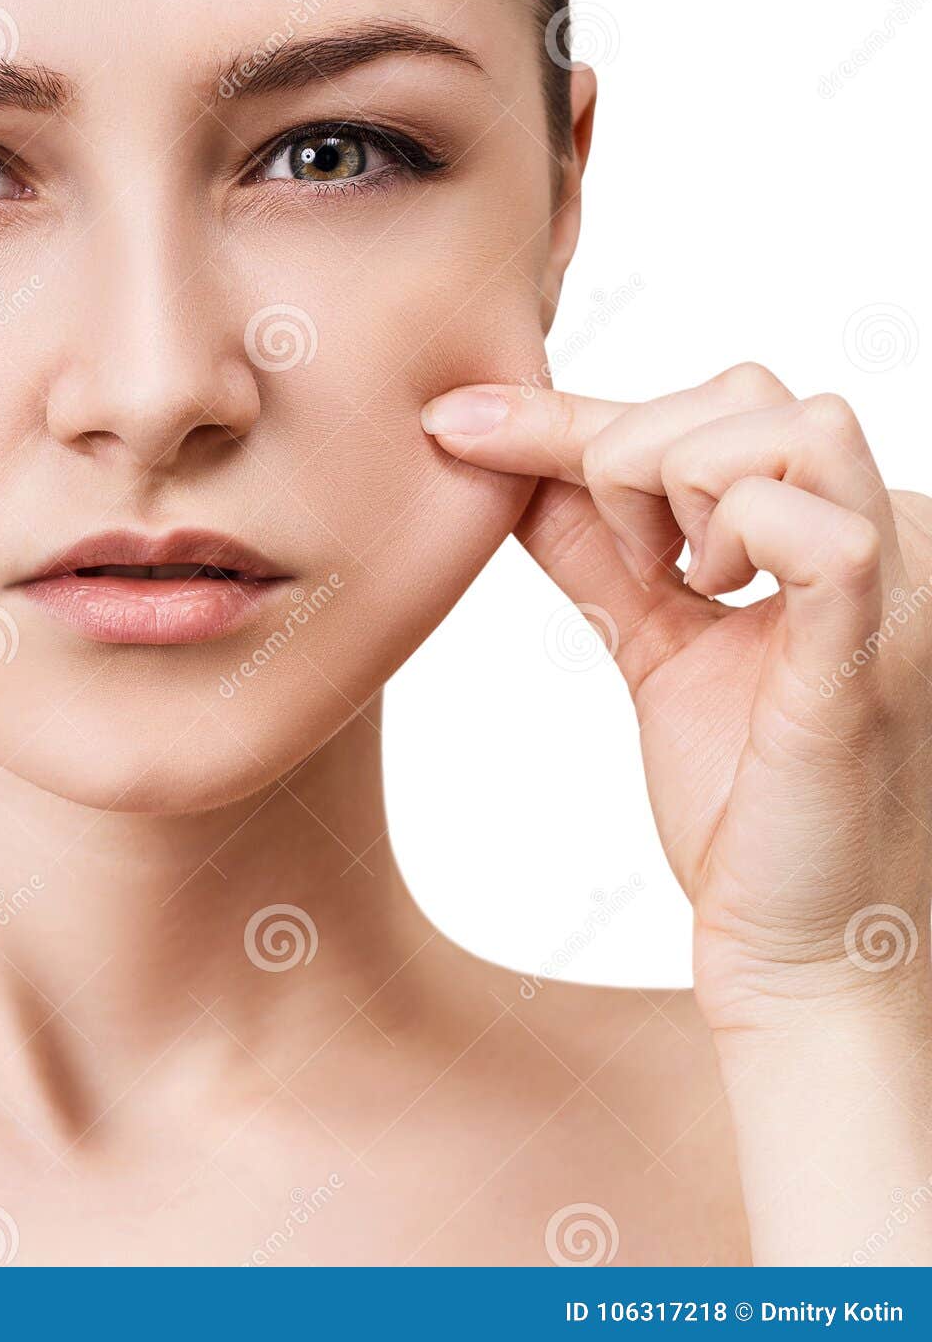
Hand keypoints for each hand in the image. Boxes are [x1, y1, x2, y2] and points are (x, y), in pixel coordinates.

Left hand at [421, 363, 931, 1039]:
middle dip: (631, 455)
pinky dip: (737, 535)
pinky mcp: (877, 653)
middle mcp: (891, 533)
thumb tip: (506, 464)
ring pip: (789, 427)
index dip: (568, 415)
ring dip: (681, 490)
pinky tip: (713, 598)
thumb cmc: (745, 806)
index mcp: (837, 525)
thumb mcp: (655, 643)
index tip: (453, 420)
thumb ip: (598, 553)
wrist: (798, 949)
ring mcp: (901, 586)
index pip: (709, 409)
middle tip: (628, 569)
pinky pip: (821, 532)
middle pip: (745, 392)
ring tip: (673, 585)